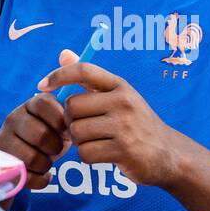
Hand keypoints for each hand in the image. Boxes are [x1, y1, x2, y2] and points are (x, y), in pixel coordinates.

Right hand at [0, 54, 73, 189]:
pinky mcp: (2, 167)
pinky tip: (41, 175)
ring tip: (46, 161)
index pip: (45, 104)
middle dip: (55, 146)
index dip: (59, 119)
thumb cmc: (43, 140)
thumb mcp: (54, 116)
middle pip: (42, 134)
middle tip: (56, 149)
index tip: (64, 130)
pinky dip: (40, 179)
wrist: (18, 168)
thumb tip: (67, 51)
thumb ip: (65, 91)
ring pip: (34, 157)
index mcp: (27, 106)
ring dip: (46, 163)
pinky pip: (28, 176)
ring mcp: (3, 143)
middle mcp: (11, 120)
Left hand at [37, 55, 183, 187]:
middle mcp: (123, 101)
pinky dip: (88, 157)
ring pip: (76, 132)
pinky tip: (102, 154)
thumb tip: (63, 53)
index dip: (58, 75)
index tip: (42, 86)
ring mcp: (124, 126)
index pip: (84, 70)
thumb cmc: (135, 124)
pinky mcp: (123, 150)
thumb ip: (88, 78)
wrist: (168, 154)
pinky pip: (85, 153)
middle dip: (71, 121)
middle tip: (84, 128)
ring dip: (79, 141)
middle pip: (72, 107)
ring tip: (96, 141)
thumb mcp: (117, 96)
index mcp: (120, 85)